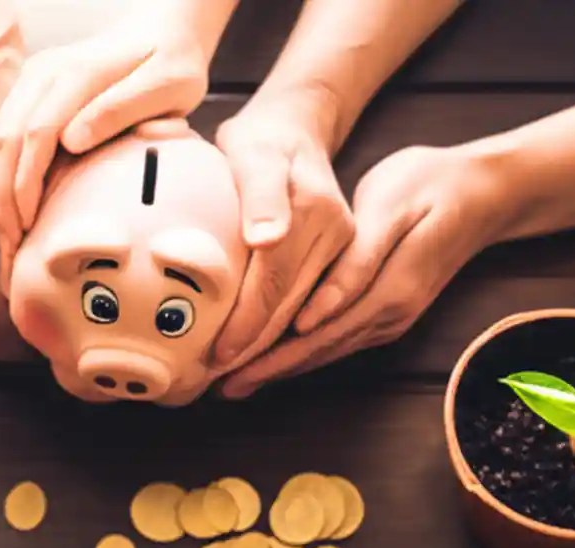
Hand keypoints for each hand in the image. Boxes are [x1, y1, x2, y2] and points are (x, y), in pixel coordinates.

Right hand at [0, 22, 210, 280]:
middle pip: (7, 138)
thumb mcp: (168, 85)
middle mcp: (46, 71)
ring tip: (8, 234)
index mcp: (77, 74)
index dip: (26, 184)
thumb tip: (72, 140)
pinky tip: (15, 205)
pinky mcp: (33, 88)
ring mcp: (35, 77)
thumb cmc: (173, 63)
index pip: (36, 134)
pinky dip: (6, 172)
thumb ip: (122, 109)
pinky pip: (7, 133)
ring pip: (0, 136)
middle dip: (4, 195)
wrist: (164, 28)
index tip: (29, 227)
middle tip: (11, 244)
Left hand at [211, 86, 355, 367]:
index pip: (280, 285)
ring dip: (276, 359)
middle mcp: (347, 241)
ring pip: (313, 322)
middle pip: (299, 313)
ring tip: (237, 385)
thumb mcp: (258, 154)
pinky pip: (320, 314)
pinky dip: (290, 343)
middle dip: (261, 355)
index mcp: (325, 217)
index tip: (220, 355)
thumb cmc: (264, 142)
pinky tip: (262, 363)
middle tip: (223, 388)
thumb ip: (263, 196)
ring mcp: (354, 257)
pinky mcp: (350, 268)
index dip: (249, 323)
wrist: (294, 132)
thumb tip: (268, 240)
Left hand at [220, 144, 512, 397]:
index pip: (314, 336)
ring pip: (324, 352)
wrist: (483, 192)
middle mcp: (389, 316)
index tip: (230, 368)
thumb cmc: (430, 186)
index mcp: (387, 292)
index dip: (269, 355)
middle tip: (219, 387)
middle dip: (266, 371)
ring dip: (280, 368)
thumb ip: (355, 263)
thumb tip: (315, 312)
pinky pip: (336, 341)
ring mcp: (390, 318)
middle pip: (315, 353)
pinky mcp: (387, 311)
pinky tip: (275, 356)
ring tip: (237, 380)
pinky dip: (301, 352)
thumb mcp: (390, 210)